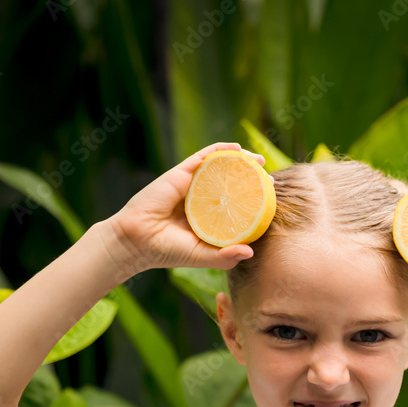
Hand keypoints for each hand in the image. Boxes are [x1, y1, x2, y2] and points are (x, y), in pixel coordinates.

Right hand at [108, 141, 273, 270]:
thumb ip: (224, 256)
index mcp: (208, 218)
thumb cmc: (167, 251)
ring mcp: (192, 184)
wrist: (136, 240)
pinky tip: (236, 149)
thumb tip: (251, 253)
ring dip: (241, 161)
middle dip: (251, 179)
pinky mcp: (181, 173)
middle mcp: (202, 199)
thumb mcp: (201, 256)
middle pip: (231, 183)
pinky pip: (204, 156)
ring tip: (259, 160)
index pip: (235, 206)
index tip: (271, 199)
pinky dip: (220, 150)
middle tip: (269, 178)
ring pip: (220, 167)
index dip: (254, 201)